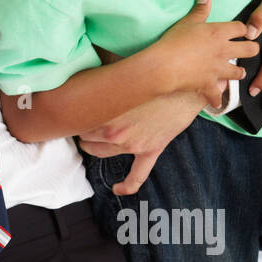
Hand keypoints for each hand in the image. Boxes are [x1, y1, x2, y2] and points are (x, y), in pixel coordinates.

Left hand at [78, 85, 213, 195]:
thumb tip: (85, 78)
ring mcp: (133, 145)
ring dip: (92, 148)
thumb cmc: (154, 74)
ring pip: (101, 153)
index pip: (79, 118)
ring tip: (89, 142)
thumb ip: (102, 79)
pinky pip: (138, 175)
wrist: (186, 85)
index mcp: (106, 113)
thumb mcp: (121, 72)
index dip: (77, 113)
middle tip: (82, 122)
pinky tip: (117, 189)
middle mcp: (116, 133)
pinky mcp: (151, 150)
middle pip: (86, 136)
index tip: (75, 109)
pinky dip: (127, 186)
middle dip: (83, 129)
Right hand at [151, 0, 258, 103]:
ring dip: (238, 73)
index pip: (241, 28)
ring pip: (239, 73)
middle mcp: (224, 51)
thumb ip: (199, 11)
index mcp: (219, 33)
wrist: (164, 65)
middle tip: (247, 49)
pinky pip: (218, 96)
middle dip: (251, 49)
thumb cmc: (174, 41)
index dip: (244, 29)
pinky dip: (216, 99)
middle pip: (250, 49)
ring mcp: (218, 70)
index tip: (243, 31)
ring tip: (234, 72)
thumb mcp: (186, 22)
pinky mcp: (210, 85)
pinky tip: (216, 100)